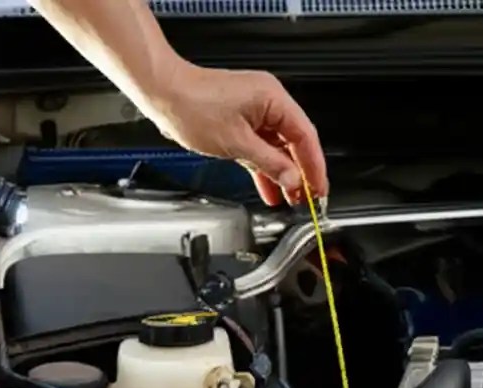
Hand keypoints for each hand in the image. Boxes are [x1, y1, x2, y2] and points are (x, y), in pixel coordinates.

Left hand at [144, 63, 327, 206]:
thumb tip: (292, 178)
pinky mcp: (241, 120)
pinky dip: (264, 166)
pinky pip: (260, 147)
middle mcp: (268, 101)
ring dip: (282, 173)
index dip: (314, 166)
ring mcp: (254, 111)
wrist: (164, 94)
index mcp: (273, 99)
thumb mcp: (236, 143)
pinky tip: (270, 188)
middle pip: (294, 142)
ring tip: (290, 198)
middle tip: (307, 198)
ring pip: (277, 147)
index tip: (318, 189)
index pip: (305, 136)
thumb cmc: (192, 106)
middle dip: (300, 172)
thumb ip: (268, 163)